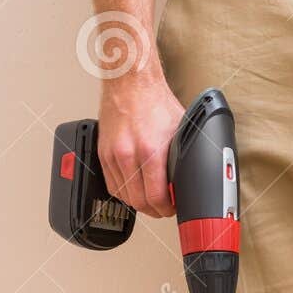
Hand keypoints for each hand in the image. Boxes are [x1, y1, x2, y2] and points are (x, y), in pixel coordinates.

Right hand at [97, 75, 185, 218]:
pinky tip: (135, 190)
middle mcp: (128, 155)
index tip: (172, 208)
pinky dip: (125, 193)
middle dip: (155, 210)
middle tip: (164, 208)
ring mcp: (113, 155)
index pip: (156, 197)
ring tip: (151, 201)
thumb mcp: (180, 130)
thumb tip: (189, 178)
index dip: (167, 209)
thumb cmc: (155, 101)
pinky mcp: (102, 154)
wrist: (130, 82)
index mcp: (150, 150)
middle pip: (139, 202)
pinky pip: (112, 185)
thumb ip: (183, 156)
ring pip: (124, 196)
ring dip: (139, 203)